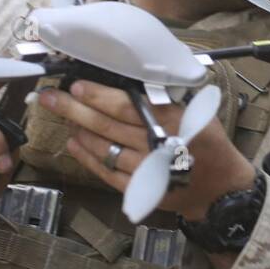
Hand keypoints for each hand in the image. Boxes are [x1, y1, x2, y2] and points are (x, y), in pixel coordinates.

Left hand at [42, 81, 255, 221]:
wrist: (218, 186)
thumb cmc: (206, 141)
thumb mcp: (196, 111)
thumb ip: (166, 97)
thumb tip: (129, 78)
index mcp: (171, 120)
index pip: (125, 105)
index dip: (97, 96)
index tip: (76, 85)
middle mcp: (155, 144)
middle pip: (106, 125)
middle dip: (74, 109)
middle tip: (51, 97)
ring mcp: (145, 170)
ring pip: (102, 148)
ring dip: (78, 131)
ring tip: (63, 117)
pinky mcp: (139, 190)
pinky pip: (105, 172)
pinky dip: (87, 157)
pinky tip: (75, 144)